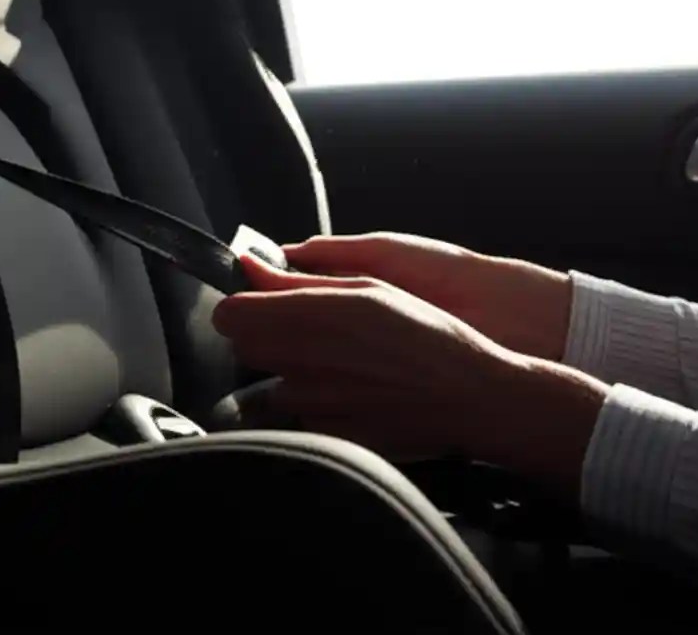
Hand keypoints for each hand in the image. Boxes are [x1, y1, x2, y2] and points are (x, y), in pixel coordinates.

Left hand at [213, 254, 608, 500]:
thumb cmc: (427, 334)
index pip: (229, 315)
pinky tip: (354, 392)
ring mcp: (310, 404)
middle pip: (246, 348)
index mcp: (311, 317)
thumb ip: (299, 280)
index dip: (243, 307)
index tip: (261, 304)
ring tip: (342, 364)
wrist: (468, 396)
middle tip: (309, 331)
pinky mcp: (323, 434)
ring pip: (272, 384)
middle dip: (266, 337)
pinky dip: (316, 403)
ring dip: (292, 372)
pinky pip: (299, 415)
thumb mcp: (369, 288)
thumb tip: (252, 264)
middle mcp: (302, 362)